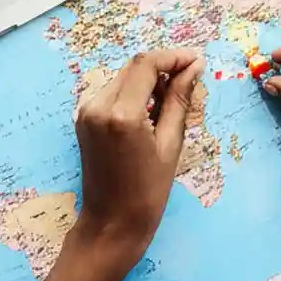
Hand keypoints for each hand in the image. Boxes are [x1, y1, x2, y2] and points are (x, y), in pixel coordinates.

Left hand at [69, 49, 204, 275]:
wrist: (110, 223)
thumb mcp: (170, 145)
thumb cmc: (147, 193)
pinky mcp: (83, 118)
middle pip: (133, 66)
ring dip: (149, 78)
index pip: (146, 64)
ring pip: (123, 77)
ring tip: (174, 97)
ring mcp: (86, 111)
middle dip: (163, 65)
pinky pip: (113, 92)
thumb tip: (194, 67)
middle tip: (191, 76)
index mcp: (120, 114)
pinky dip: (134, 91)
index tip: (197, 60)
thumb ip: (179, 100)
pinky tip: (152, 108)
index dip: (174, 57)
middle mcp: (97, 106)